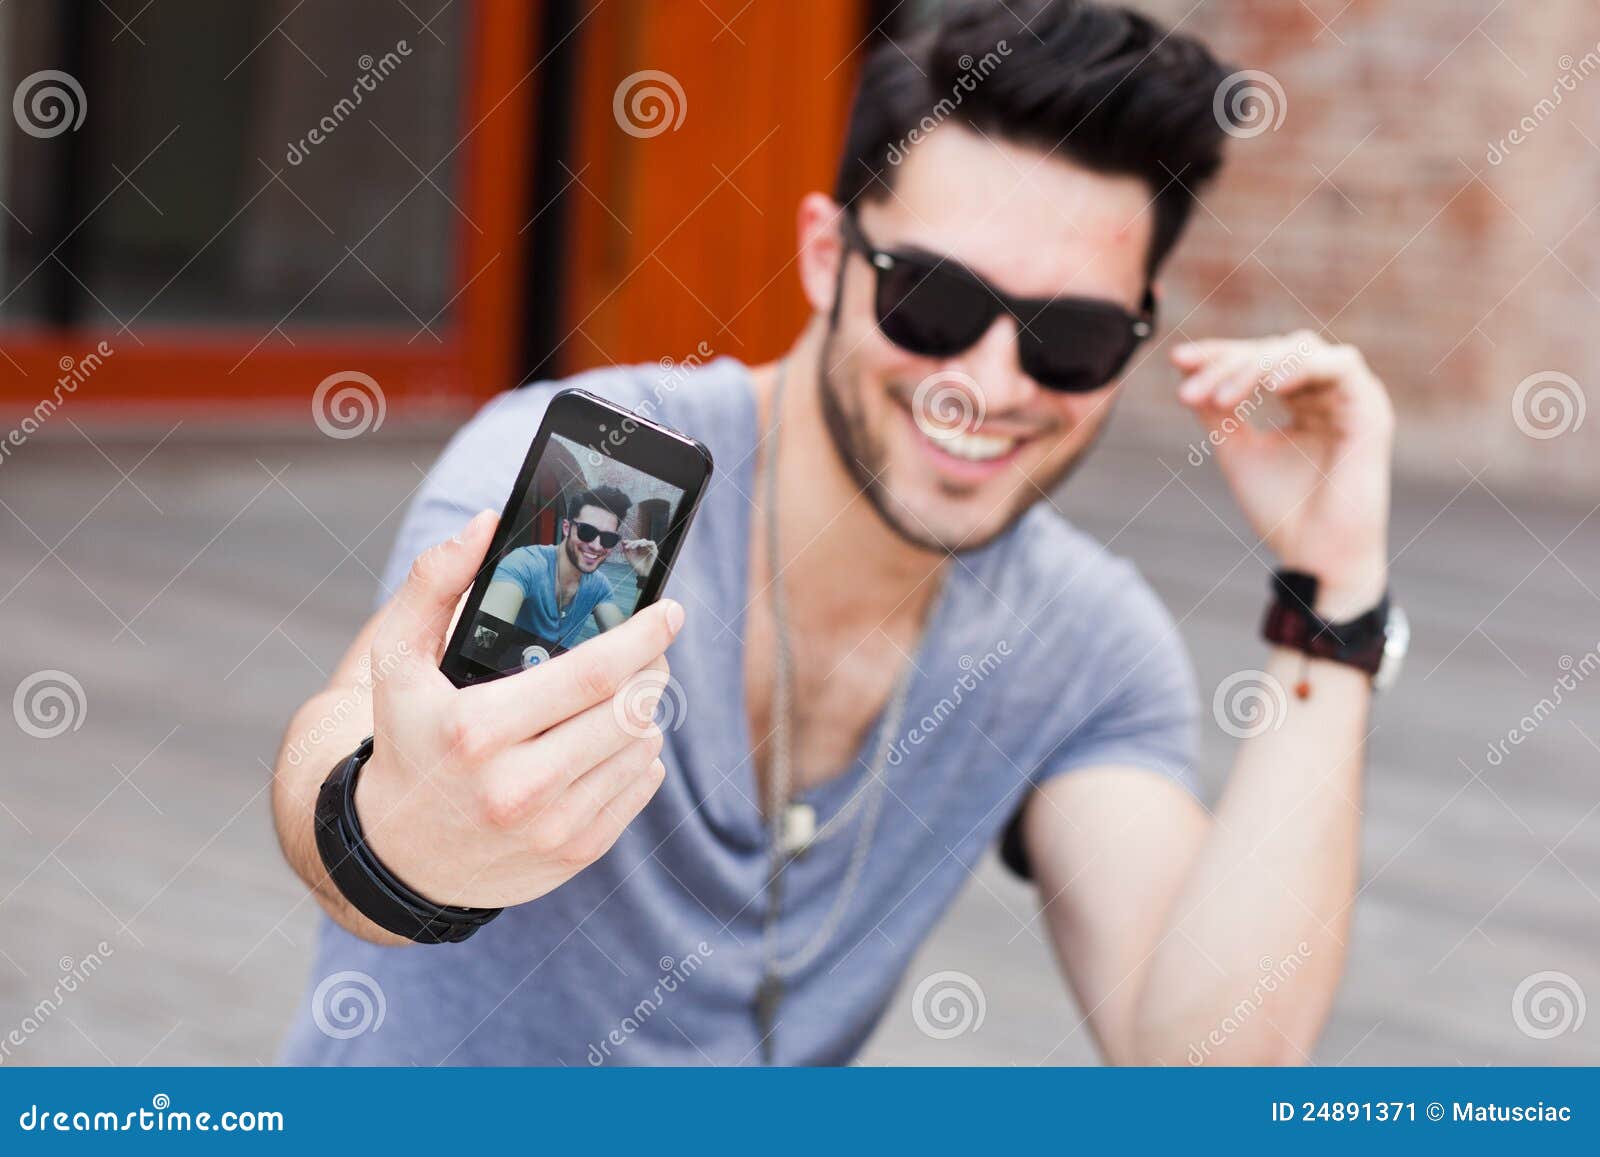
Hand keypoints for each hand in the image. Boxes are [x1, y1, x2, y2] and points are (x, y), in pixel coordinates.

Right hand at [353, 511, 680, 907]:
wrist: (397, 854)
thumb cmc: (408, 739)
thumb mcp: (397, 661)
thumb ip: (435, 581)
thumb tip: (486, 522)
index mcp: (477, 731)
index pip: (592, 674)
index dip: (643, 636)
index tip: (670, 612)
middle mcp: (517, 787)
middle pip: (629, 710)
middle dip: (651, 669)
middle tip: (648, 649)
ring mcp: (551, 827)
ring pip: (642, 746)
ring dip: (643, 711)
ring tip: (617, 697)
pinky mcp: (575, 852)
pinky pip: (642, 786)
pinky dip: (638, 755)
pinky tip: (606, 743)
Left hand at [620, 537, 658, 578]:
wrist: (644, 573)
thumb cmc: (637, 566)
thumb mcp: (629, 557)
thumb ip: (626, 550)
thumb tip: (622, 542)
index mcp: (638, 549)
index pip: (633, 542)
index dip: (629, 541)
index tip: (623, 542)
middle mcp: (644, 548)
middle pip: (638, 541)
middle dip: (632, 543)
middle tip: (627, 547)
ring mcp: (649, 548)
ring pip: (644, 541)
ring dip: (637, 543)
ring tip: (632, 547)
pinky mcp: (654, 550)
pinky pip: (652, 543)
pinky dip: (646, 543)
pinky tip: (641, 545)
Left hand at [1174, 331, 1394, 619]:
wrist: (1315, 556)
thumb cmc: (1282, 511)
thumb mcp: (1237, 450)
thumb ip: (1216, 410)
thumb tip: (1185, 366)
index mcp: (1302, 401)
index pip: (1258, 359)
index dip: (1218, 354)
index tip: (1177, 360)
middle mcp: (1328, 394)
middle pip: (1275, 349)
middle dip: (1228, 365)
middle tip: (1191, 394)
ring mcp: (1352, 399)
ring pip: (1302, 350)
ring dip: (1256, 367)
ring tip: (1222, 399)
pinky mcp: (1371, 411)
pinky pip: (1341, 367)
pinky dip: (1302, 368)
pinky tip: (1269, 387)